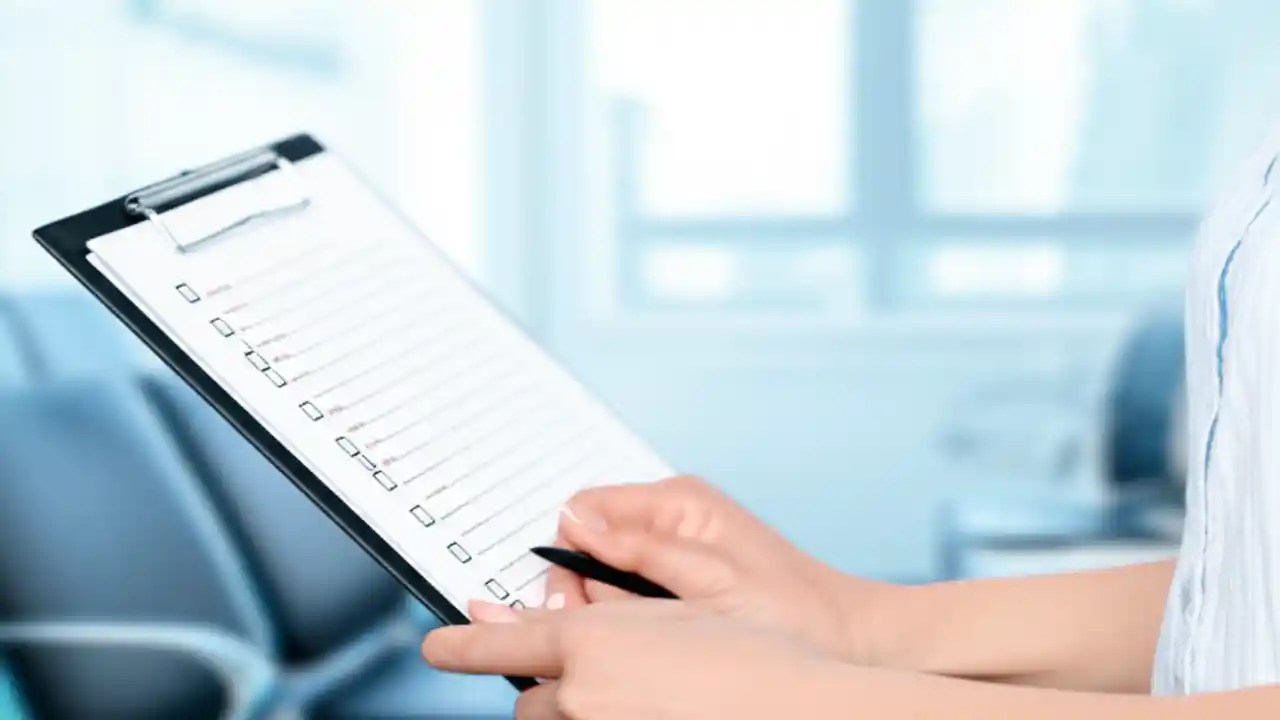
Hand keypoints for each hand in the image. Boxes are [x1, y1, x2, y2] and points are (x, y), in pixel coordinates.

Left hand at [424, 600, 845, 719]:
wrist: (804, 708)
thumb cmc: (758, 655)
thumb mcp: (686, 607)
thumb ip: (618, 599)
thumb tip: (563, 605)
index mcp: (591, 639)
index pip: (498, 643)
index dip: (461, 645)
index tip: (437, 647)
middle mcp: (579, 693)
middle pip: (531, 698)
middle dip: (551, 690)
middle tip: (601, 682)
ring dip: (573, 715)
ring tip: (634, 700)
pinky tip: (640, 709)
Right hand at [526, 475, 901, 663]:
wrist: (845, 638)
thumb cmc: (794, 610)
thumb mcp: (712, 582)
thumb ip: (642, 550)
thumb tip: (574, 522)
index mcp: (677, 501)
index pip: (582, 511)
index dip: (566, 558)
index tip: (572, 605)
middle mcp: (671, 516)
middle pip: (587, 546)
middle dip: (588, 590)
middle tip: (619, 632)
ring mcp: (674, 548)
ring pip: (605, 576)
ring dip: (612, 608)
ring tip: (653, 635)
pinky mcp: (680, 578)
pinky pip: (630, 595)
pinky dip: (633, 619)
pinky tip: (660, 638)